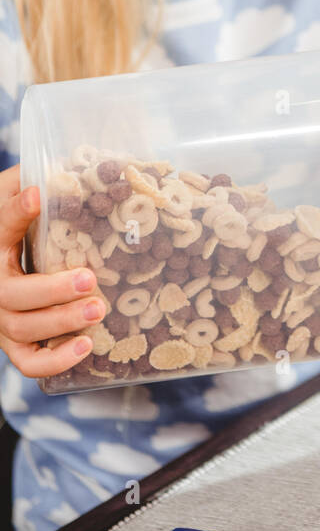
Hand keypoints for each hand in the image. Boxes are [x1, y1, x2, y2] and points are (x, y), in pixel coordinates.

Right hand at [0, 165, 104, 377]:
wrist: (3, 268)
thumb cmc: (16, 228)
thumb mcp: (16, 197)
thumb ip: (28, 181)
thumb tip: (61, 169)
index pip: (0, 226)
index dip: (16, 211)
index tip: (39, 194)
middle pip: (13, 295)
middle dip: (52, 291)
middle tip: (90, 280)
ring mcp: (0, 319)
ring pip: (22, 330)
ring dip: (61, 323)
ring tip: (99, 309)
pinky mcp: (14, 343)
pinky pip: (28, 362)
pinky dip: (54, 362)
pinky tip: (85, 347)